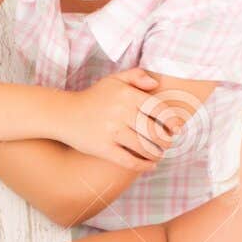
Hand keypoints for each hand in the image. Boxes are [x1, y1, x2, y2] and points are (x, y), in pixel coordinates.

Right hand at [59, 68, 179, 169]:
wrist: (64, 114)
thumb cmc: (94, 97)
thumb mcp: (113, 80)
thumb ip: (136, 76)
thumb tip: (156, 84)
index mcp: (127, 95)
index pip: (159, 110)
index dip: (172, 122)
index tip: (176, 129)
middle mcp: (121, 113)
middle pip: (155, 131)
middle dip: (166, 140)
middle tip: (167, 143)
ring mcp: (112, 132)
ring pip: (145, 148)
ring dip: (157, 153)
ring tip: (158, 153)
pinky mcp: (103, 149)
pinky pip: (130, 161)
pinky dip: (144, 165)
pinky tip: (150, 165)